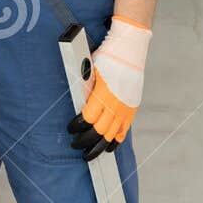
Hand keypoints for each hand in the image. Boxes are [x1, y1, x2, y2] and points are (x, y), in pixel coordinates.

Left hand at [67, 16, 150, 160]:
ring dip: (100, 146)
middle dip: (86, 141)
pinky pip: (124, 129)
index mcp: (104, 93)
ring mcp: (126, 107)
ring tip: (89, 154)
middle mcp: (117, 103)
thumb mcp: (90, 69)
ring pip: (112, 133)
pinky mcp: (132, 107)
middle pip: (100, 130)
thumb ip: (85, 87)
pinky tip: (109, 148)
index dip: (78, 127)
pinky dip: (116, 140)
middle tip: (75, 146)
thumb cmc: (107, 56)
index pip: (89, 117)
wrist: (129, 48)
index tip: (70, 130)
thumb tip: (77, 101)